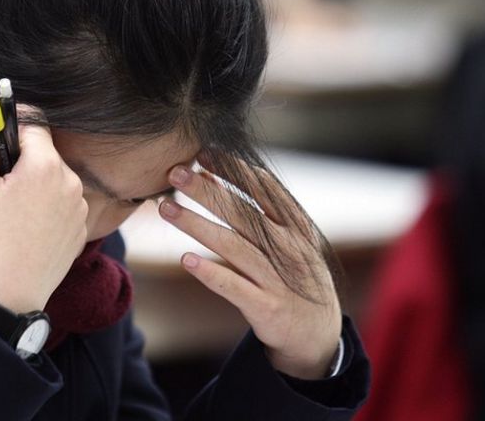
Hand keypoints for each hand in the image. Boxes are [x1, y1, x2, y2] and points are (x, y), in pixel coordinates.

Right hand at [0, 121, 87, 313]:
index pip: (34, 126)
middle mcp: (71, 183)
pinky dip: (42, 210)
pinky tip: (20, 229)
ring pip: (52, 182)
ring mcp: (79, 209)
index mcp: (46, 165)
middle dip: (15, 161)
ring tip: (3, 210)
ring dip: (29, 187)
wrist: (7, 292)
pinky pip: (60, 208)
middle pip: (43, 156)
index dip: (9, 127)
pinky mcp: (80, 232)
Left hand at [158, 164, 341, 379]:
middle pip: (242, 213)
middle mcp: (289, 249)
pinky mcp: (267, 308)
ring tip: (166, 208)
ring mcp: (279, 279)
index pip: (264, 189)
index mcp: (295, 226)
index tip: (203, 152)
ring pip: (233, 247)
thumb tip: (209, 175)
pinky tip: (186, 260)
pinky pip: (235, 288)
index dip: (233, 170)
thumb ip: (254, 208)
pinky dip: (211, 273)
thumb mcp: (287, 239)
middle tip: (176, 172)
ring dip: (198, 225)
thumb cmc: (294, 274)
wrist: (318, 332)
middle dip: (207, 191)